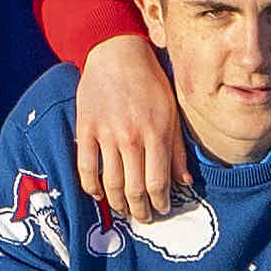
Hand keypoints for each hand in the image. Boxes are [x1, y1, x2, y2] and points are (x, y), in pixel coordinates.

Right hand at [69, 39, 195, 223]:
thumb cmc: (150, 81)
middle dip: (140, 211)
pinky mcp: (86, 129)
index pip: (159, 182)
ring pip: (110, 184)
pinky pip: (85, 167)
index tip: (162, 210)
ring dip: (118, 204)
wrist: (117, 52)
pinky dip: (90, 187)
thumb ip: (176, 149)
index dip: (160, 202)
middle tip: (143, 218)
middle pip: (134, 189)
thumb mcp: (172, 112)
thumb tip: (184, 182)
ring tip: (124, 210)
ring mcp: (106, 134)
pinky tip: (98, 194)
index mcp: (156, 133)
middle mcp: (131, 138)